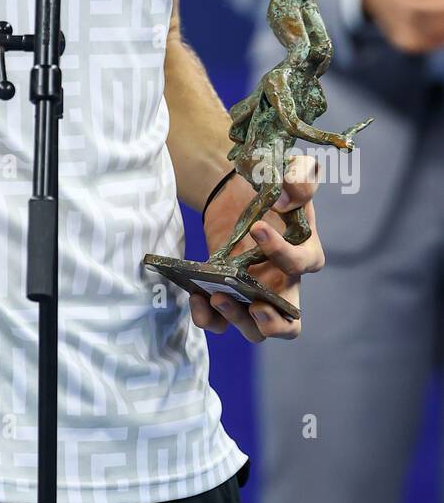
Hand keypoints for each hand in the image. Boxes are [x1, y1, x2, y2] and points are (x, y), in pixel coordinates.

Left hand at [193, 155, 324, 341]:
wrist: (239, 192)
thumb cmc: (273, 185)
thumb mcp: (292, 172)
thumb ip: (300, 177)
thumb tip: (286, 200)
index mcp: (305, 254)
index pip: (304, 264)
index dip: (283, 252)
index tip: (257, 227)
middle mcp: (284, 283)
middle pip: (288, 323)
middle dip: (272, 322)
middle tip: (254, 305)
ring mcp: (255, 294)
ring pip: (254, 329)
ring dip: (236, 320)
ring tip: (217, 297)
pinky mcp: (228, 295)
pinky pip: (221, 322)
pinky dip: (209, 318)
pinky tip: (196, 298)